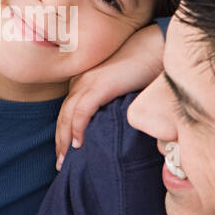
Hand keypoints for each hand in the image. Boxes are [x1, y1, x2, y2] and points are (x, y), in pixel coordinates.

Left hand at [56, 23, 164, 168]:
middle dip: (60, 142)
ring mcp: (89, 83)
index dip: (63, 133)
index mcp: (84, 81)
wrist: (153, 49)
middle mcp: (81, 81)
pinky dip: (77, 128)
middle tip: (60, 165)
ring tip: (65, 160)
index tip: (65, 153)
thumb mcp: (120, 87)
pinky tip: (78, 144)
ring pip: (68, 116)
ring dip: (65, 140)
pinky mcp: (100, 86)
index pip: (68, 112)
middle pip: (63, 116)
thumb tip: (110, 125)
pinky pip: (82, 111)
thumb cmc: (141, 69)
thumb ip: (110, 102)